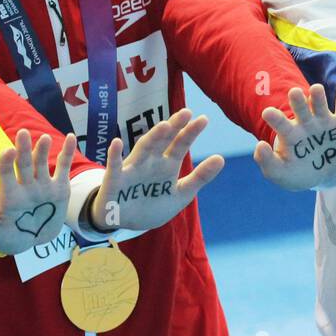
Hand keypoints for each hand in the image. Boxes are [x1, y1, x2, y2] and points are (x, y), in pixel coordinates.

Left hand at [0, 130, 75, 254]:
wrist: (33, 240)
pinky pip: (63, 167)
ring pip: (42, 163)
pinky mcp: (59, 188)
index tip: (8, 151)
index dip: (6, 161)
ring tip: (45, 138)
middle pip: (24, 163)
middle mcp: (26, 185)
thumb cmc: (9, 235)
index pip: (5, 172)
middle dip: (23, 149)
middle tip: (22, 133)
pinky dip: (67, 152)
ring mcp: (43, 185)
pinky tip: (70, 137)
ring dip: (42, 149)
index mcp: (9, 193)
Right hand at [87, 109, 223, 232]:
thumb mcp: (181, 194)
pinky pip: (114, 166)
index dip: (191, 133)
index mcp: (167, 164)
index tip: (204, 119)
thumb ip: (200, 177)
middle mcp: (151, 162)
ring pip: (143, 149)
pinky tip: (116, 143)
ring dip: (152, 137)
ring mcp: (133, 169)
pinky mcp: (115, 180)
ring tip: (164, 126)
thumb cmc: (152, 205)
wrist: (124, 222)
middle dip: (173, 127)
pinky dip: (114, 155)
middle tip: (186, 112)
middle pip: (163, 141)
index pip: (180, 145)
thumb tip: (221, 158)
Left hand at [254, 81, 335, 189]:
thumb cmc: (297, 173)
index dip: (275, 118)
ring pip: (319, 105)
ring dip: (318, 96)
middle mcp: (305, 123)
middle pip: (300, 108)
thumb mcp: (279, 173)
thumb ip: (267, 162)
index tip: (267, 113)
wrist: (324, 176)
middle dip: (297, 101)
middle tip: (294, 93)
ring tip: (316, 89)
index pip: (280, 123)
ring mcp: (323, 121)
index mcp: (289, 133)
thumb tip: (259, 145)